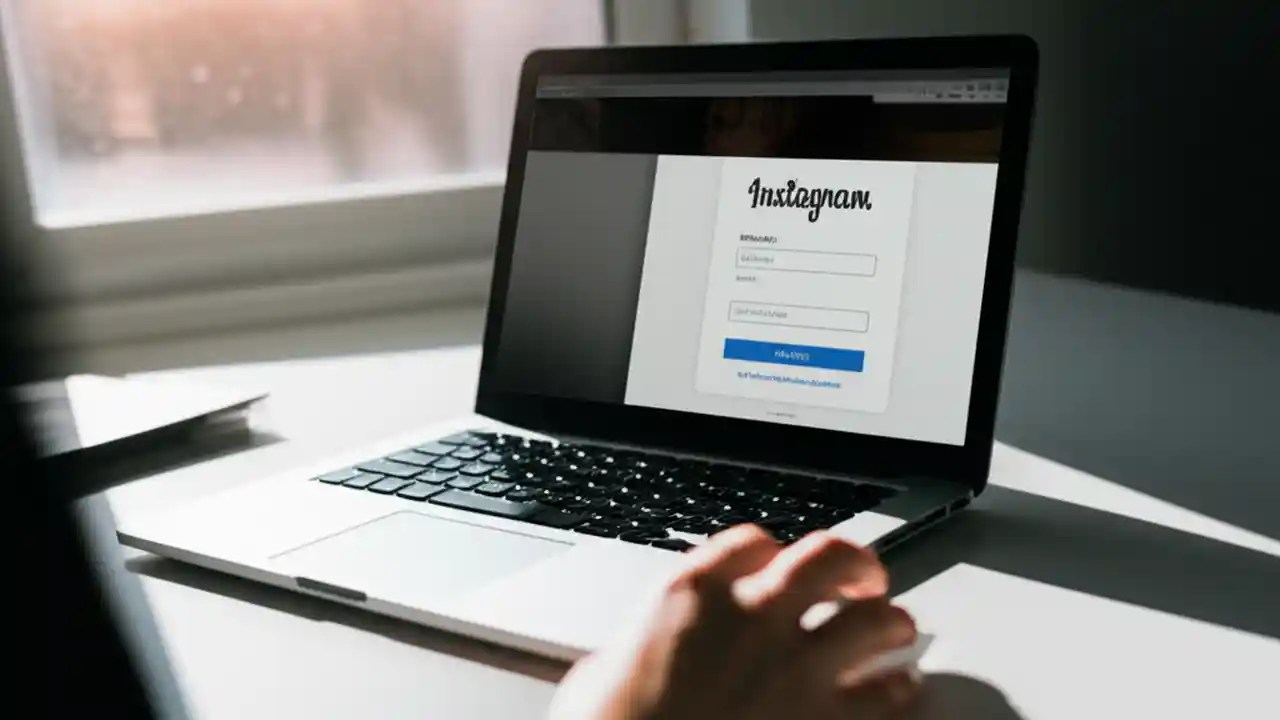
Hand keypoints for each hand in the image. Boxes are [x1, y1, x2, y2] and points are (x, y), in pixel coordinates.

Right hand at [549, 525, 918, 719]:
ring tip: (893, 629)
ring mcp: (794, 669)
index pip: (752, 543)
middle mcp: (752, 616)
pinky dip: (897, 689)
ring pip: (874, 619)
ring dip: (889, 622)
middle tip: (861, 578)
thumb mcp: (602, 671)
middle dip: (853, 565)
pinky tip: (898, 690)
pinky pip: (885, 695)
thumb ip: (644, 647)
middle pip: (828, 558)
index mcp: (692, 592)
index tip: (774, 565)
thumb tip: (642, 656)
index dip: (770, 553)